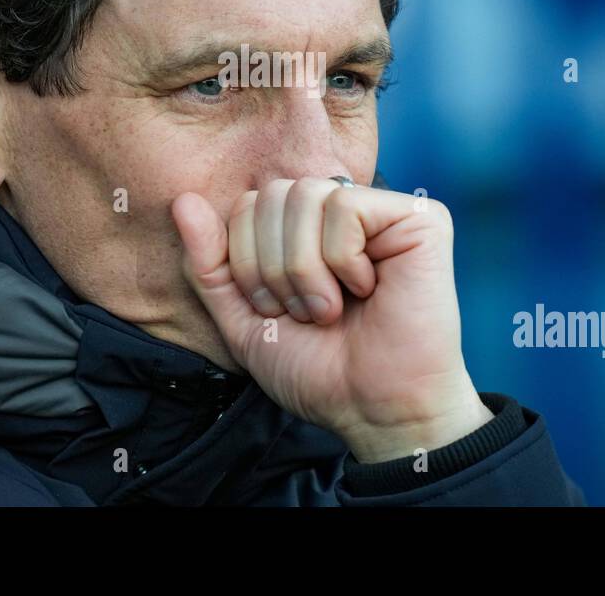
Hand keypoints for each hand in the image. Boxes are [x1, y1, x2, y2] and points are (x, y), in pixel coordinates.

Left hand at [172, 178, 491, 463]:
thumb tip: (183, 201)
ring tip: (331, 308)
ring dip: (305, 270)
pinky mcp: (422, 219)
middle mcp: (345, 212)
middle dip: (273, 266)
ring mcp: (384, 212)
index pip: (249, 203)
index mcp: (306, 230)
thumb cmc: (318, 370)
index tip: (278, 310)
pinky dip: (342, 261)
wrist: (373, 410)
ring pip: (307, 196)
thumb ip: (209, 263)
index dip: (247, 261)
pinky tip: (367, 290)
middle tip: (305, 313)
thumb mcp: (243, 319)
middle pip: (274, 193)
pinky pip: (346, 208)